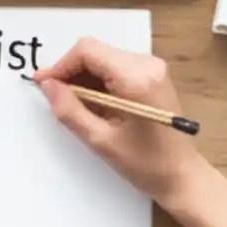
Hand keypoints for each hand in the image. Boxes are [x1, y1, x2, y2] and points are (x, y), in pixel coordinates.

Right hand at [33, 38, 204, 204]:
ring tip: (74, 105)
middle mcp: (147, 64)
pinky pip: (115, 67)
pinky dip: (98, 81)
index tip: (44, 84)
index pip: (88, 51)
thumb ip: (70, 110)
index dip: (61, 65)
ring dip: (83, 78)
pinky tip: (93, 104)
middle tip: (55, 97)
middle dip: (71, 72)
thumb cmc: (147, 164)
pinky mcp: (152, 75)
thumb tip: (47, 86)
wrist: (183, 176)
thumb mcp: (101, 140)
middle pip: (95, 52)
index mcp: (137, 78)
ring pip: (103, 58)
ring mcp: (152, 68)